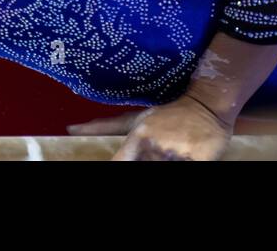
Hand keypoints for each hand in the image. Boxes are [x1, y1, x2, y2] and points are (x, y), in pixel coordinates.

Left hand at [66, 93, 233, 160]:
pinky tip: (182, 158)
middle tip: (152, 156)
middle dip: (148, 163)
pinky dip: (182, 166)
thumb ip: (103, 126)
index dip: (117, 166)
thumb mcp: (136, 118)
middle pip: (143, 169)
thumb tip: (69, 129)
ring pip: (162, 169)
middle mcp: (155, 146)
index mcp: (138, 137)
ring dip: (164, 163)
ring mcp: (177, 154)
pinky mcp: (198, 159)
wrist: (207, 104)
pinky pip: (185, 171)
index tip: (112, 164)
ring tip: (168, 154)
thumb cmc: (167, 113)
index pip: (119, 163)